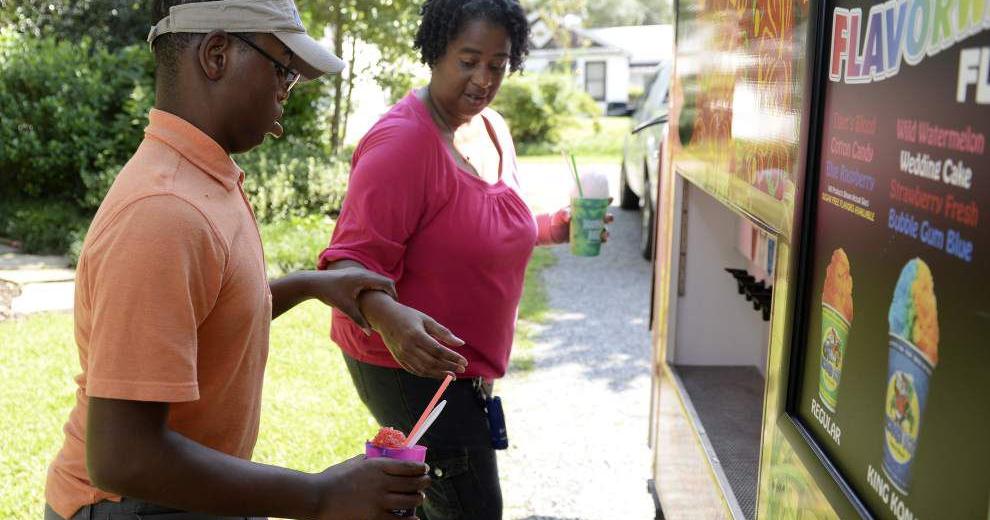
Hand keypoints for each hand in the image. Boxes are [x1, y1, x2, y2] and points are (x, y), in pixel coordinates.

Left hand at [306, 268, 396, 332]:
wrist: (313, 282)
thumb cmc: (330, 294)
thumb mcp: (345, 308)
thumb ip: (359, 320)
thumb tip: (370, 333)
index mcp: (363, 278)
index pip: (387, 284)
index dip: (394, 294)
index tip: (395, 305)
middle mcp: (362, 272)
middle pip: (384, 280)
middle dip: (390, 292)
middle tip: (392, 305)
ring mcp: (357, 271)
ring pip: (376, 278)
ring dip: (382, 288)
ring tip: (384, 302)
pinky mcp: (352, 273)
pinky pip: (369, 278)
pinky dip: (374, 286)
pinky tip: (370, 297)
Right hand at [314, 455, 430, 519]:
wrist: (317, 498)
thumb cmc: (331, 479)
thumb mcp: (351, 464)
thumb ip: (365, 461)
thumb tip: (373, 458)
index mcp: (376, 466)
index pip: (406, 466)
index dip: (419, 467)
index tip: (425, 468)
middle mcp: (381, 482)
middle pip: (412, 483)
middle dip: (423, 482)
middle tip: (427, 482)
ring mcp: (379, 501)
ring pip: (409, 500)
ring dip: (418, 499)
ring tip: (420, 498)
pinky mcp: (374, 517)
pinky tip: (414, 519)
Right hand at [361, 293, 467, 378]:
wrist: (384, 318)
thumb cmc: (408, 316)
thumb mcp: (427, 320)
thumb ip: (443, 332)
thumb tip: (461, 343)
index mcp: (416, 335)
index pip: (438, 351)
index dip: (452, 357)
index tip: (464, 361)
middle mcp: (408, 347)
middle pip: (432, 362)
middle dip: (449, 367)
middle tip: (462, 369)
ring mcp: (402, 355)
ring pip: (424, 369)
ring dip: (440, 374)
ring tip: (452, 376)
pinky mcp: (400, 360)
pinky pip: (416, 371)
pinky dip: (428, 374)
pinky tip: (439, 374)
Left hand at [552, 197, 614, 242]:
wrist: (552, 232)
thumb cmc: (557, 219)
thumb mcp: (560, 214)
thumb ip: (564, 213)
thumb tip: (569, 216)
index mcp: (585, 209)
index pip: (597, 204)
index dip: (606, 201)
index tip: (610, 199)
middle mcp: (589, 218)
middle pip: (603, 217)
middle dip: (609, 218)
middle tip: (608, 219)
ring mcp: (589, 228)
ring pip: (602, 229)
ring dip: (606, 231)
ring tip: (604, 234)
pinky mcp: (587, 237)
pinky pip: (597, 239)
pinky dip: (602, 240)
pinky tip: (604, 241)